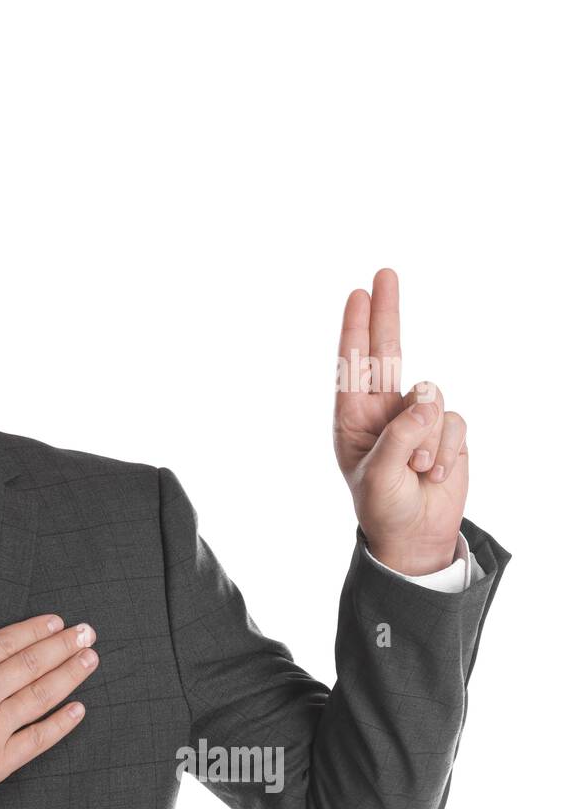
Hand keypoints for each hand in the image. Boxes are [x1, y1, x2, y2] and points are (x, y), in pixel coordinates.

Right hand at [0, 600, 98, 808]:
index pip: (3, 643)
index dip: (33, 629)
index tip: (55, 621)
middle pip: (30, 663)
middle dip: (62, 645)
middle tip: (86, 632)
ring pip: (40, 696)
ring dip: (69, 675)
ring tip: (90, 659)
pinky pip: (38, 740)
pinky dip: (61, 723)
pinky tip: (78, 709)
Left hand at [333, 267, 468, 575]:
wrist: (416, 535)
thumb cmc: (383, 507)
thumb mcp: (378, 477)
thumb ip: (399, 436)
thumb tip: (427, 397)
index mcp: (353, 419)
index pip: (354, 366)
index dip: (357, 330)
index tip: (358, 295)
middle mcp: (383, 410)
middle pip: (388, 352)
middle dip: (386, 313)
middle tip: (384, 273)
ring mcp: (417, 417)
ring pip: (431, 400)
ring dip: (426, 441)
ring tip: (415, 471)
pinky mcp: (446, 430)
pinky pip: (454, 423)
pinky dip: (446, 451)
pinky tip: (434, 474)